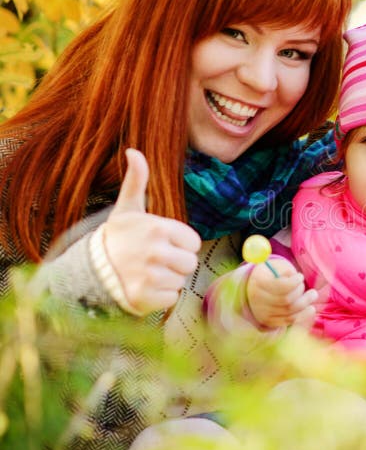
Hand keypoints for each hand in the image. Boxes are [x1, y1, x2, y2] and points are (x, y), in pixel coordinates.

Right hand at [104, 149, 200, 313]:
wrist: (89, 271)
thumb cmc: (116, 238)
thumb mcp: (128, 209)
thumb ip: (137, 181)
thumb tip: (133, 150)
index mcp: (158, 228)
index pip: (193, 243)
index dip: (180, 245)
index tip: (160, 244)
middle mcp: (156, 251)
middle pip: (190, 263)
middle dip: (176, 264)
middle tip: (152, 260)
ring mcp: (151, 276)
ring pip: (181, 281)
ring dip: (167, 280)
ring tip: (145, 273)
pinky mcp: (146, 298)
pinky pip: (171, 299)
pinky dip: (159, 297)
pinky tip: (142, 287)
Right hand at [246, 259, 316, 328]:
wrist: (256, 290)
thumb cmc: (270, 275)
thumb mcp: (274, 268)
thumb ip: (283, 271)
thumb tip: (291, 275)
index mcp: (259, 283)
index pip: (281, 286)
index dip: (294, 282)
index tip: (300, 276)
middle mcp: (258, 300)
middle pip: (286, 300)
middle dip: (301, 293)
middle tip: (312, 290)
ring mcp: (263, 313)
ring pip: (289, 311)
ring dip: (305, 303)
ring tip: (313, 295)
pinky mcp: (269, 322)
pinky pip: (289, 320)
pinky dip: (303, 315)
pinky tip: (311, 308)